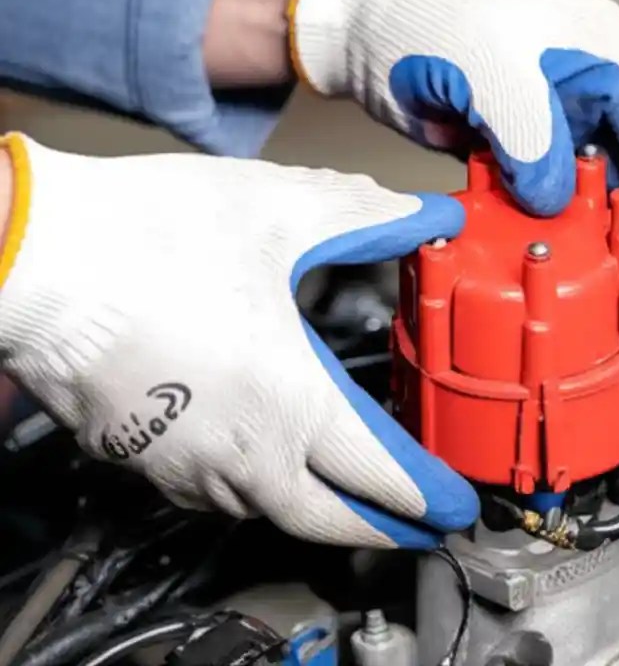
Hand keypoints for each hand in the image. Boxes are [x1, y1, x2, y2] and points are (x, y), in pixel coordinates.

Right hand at [0, 133, 478, 548]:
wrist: (26, 254)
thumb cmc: (145, 237)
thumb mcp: (281, 212)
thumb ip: (367, 217)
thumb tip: (426, 212)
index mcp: (288, 406)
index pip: (380, 478)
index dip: (427, 498)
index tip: (454, 507)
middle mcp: (237, 453)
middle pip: (326, 522)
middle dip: (381, 529)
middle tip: (415, 526)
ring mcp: (179, 463)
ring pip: (264, 510)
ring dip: (314, 507)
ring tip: (345, 489)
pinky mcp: (134, 454)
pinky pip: (208, 491)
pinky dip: (251, 487)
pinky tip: (259, 457)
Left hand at [288, 0, 618, 303]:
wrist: (357, 12)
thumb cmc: (426, 7)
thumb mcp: (487, 64)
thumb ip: (529, 135)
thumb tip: (552, 203)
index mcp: (602, 52)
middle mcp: (584, 86)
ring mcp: (547, 116)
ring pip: (591, 184)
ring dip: (600, 233)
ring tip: (612, 284)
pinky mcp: (510, 144)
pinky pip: (543, 193)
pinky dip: (550, 227)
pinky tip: (555, 260)